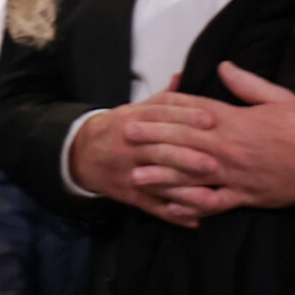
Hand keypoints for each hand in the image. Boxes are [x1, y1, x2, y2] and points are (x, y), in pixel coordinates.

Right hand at [67, 98, 208, 225]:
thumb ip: (162, 98)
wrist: (80, 154)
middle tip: (213, 162)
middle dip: (185, 157)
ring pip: (155, 180)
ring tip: (209, 195)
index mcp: (129, 120)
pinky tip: (194, 219)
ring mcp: (125, 171)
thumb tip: (183, 75)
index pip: (158, 116)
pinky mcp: (127, 194)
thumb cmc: (118, 130)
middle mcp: (126, 145)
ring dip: (182, 189)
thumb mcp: (134, 110)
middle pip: (157, 150)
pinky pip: (150, 206)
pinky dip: (172, 214)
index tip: (211, 120)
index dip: (184, 116)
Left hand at [115, 62, 294, 216]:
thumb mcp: (278, 99)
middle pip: (182, 140)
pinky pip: (213, 203)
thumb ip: (245, 83)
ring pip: (190, 174)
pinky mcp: (245, 196)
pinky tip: (171, 209)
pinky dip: (191, 206)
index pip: (190, 111)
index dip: (164, 109)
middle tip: (125, 135)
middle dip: (152, 137)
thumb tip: (222, 66)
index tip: (143, 106)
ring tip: (135, 174)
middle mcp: (228, 147)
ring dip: (161, 174)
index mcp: (233, 120)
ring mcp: (234, 174)